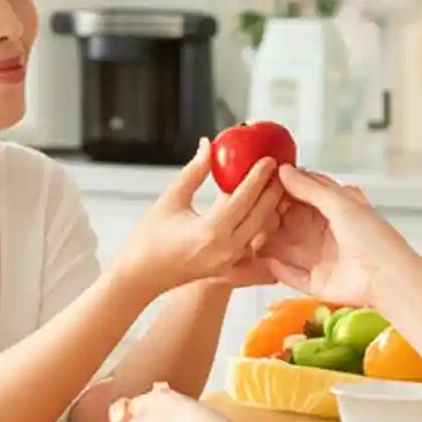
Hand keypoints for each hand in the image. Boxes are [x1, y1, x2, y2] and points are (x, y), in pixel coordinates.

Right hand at [113, 140, 283, 298]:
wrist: (141, 275)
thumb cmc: (149, 238)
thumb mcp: (171, 199)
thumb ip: (194, 171)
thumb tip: (209, 145)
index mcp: (211, 230)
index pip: (244, 197)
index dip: (259, 175)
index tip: (269, 159)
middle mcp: (226, 249)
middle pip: (261, 215)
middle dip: (273, 190)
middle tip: (281, 171)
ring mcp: (230, 262)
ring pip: (262, 232)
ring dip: (272, 210)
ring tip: (277, 189)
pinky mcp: (230, 269)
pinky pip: (256, 249)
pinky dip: (265, 232)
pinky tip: (270, 217)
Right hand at [257, 166, 416, 305]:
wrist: (387, 278)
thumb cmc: (373, 237)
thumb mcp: (341, 203)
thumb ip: (310, 188)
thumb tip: (283, 170)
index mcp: (335, 209)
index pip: (301, 195)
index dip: (281, 190)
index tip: (259, 184)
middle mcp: (324, 232)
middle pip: (288, 221)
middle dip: (269, 216)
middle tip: (248, 210)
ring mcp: (318, 258)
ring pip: (284, 248)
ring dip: (267, 242)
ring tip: (247, 234)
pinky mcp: (314, 282)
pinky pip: (288, 274)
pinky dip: (275, 268)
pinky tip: (260, 260)